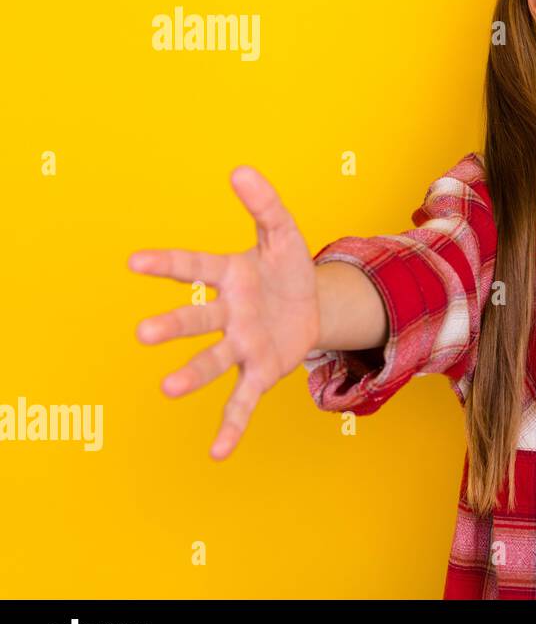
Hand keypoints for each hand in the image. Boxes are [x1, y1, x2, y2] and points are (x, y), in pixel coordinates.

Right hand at [129, 166, 319, 460]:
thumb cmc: (288, 268)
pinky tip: (218, 453)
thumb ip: (265, 205)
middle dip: (173, 325)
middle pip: (197, 319)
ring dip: (191, 373)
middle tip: (144, 333)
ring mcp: (241, 344)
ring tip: (167, 388)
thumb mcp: (285, 233)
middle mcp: (228, 313)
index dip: (167, 263)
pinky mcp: (260, 371)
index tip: (134, 262)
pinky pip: (243, 400)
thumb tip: (241, 170)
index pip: (194, 266)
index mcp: (230, 274)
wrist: (313, 305)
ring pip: (213, 360)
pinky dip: (231, 426)